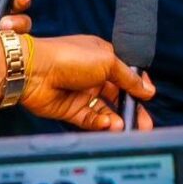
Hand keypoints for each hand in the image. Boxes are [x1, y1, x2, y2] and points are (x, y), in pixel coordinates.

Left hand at [22, 34, 155, 129]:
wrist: (34, 71)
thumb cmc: (71, 57)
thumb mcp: (108, 61)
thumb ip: (128, 78)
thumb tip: (148, 89)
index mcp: (102, 56)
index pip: (125, 73)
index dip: (137, 85)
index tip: (148, 97)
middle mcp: (93, 75)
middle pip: (117, 95)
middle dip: (131, 109)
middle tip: (145, 124)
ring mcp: (81, 93)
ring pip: (105, 110)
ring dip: (116, 118)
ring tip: (125, 127)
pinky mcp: (70, 110)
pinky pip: (90, 119)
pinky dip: (100, 123)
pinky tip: (108, 124)